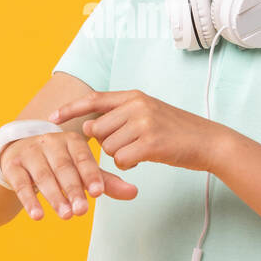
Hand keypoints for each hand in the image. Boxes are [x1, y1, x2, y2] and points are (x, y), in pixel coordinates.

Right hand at [0, 131, 138, 221]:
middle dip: (73, 189)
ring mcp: (30, 152)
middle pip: (63, 168)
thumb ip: (106, 182)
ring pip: (43, 176)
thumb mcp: (81, 170)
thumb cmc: (58, 163)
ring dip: (55, 197)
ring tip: (66, 215)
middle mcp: (50, 142)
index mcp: (71, 140)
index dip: (90, 174)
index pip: (82, 157)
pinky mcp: (13, 165)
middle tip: (83, 210)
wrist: (19, 153)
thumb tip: (134, 193)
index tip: (98, 193)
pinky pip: (21, 183)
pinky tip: (38, 215)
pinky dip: (29, 200)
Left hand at [48, 90, 225, 172]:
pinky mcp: (149, 143)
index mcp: (134, 96)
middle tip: (130, 144)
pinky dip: (129, 164)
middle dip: (107, 143)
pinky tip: (145, 158)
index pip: (94, 100)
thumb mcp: (149, 112)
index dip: (71, 109)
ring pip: (108, 147)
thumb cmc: (177, 131)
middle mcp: (136, 105)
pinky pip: (121, 160)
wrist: (209, 142)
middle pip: (98, 130)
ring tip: (143, 149)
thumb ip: (121, 115)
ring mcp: (143, 123)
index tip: (52, 118)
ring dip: (120, 155)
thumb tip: (90, 127)